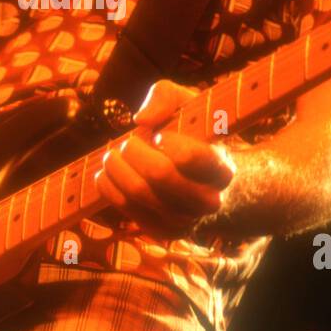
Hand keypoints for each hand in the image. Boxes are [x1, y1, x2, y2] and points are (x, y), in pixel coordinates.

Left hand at [94, 79, 236, 241]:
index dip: (167, 141)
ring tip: (113, 155)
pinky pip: (126, 209)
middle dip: (133, 151)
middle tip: (127, 142)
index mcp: (222, 169)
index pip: (192, 156)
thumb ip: (166, 97)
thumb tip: (141, 120)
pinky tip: (108, 174)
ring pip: (138, 193)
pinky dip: (109, 187)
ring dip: (116, 168)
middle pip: (159, 174)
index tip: (159, 136)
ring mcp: (186, 221)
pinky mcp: (162, 232)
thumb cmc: (192, 135)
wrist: (202, 180)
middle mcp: (209, 200)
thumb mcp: (187, 104)